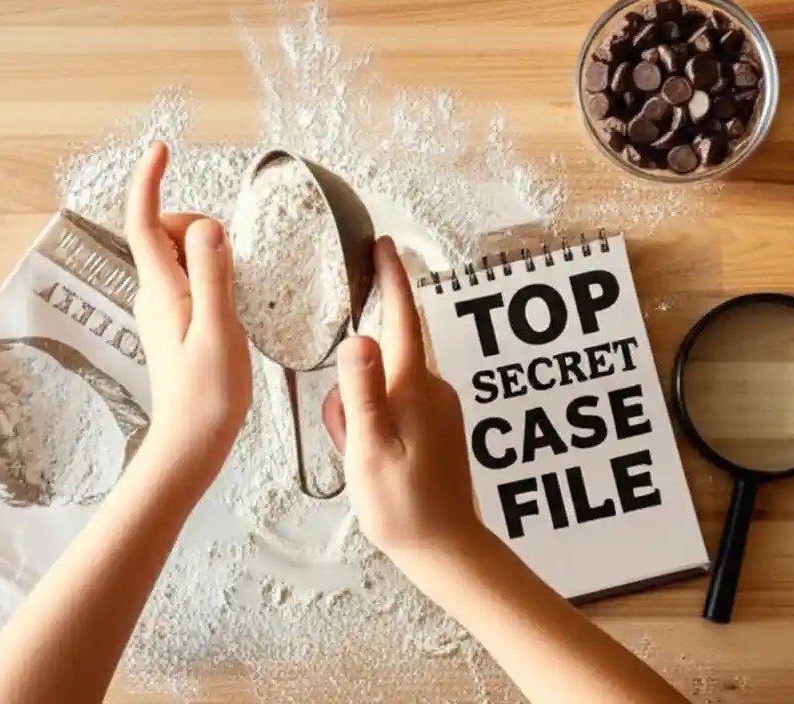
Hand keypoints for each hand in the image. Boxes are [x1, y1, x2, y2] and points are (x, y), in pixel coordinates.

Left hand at [125, 142, 251, 477]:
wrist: (191, 443)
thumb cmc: (208, 396)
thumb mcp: (219, 331)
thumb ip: (213, 275)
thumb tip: (208, 226)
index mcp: (162, 290)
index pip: (145, 223)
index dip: (148, 181)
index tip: (161, 150)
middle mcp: (154, 293)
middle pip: (167, 232)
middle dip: (199, 228)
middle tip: (232, 265)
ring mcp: (163, 308)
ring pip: (180, 255)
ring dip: (208, 254)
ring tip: (235, 296)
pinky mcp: (175, 322)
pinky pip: (189, 278)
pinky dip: (211, 274)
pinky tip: (231, 305)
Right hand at [322, 237, 485, 569]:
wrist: (445, 547)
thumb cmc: (403, 504)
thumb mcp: (367, 447)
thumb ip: (360, 391)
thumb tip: (358, 339)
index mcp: (414, 386)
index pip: (402, 317)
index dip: (391, 277)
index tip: (383, 244)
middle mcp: (433, 388)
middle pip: (380, 363)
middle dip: (353, 394)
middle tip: (349, 440)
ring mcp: (439, 408)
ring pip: (383, 391)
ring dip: (361, 419)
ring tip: (362, 461)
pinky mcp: (438, 427)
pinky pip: (394, 411)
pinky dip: (374, 430)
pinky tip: (375, 464)